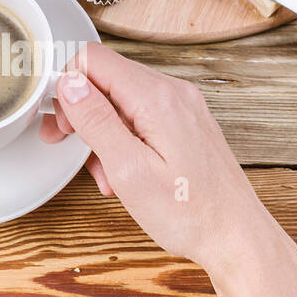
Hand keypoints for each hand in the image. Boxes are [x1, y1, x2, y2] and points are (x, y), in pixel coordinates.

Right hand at [40, 43, 287, 278]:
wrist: (236, 237)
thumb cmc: (189, 213)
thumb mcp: (129, 170)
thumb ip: (97, 121)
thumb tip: (69, 82)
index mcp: (157, 98)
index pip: (93, 59)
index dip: (66, 86)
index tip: (60, 123)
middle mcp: (173, 92)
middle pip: (107, 78)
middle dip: (81, 112)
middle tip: (69, 147)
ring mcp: (182, 107)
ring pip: (121, 100)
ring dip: (102, 132)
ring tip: (106, 174)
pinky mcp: (185, 124)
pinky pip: (141, 117)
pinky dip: (123, 140)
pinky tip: (125, 173)